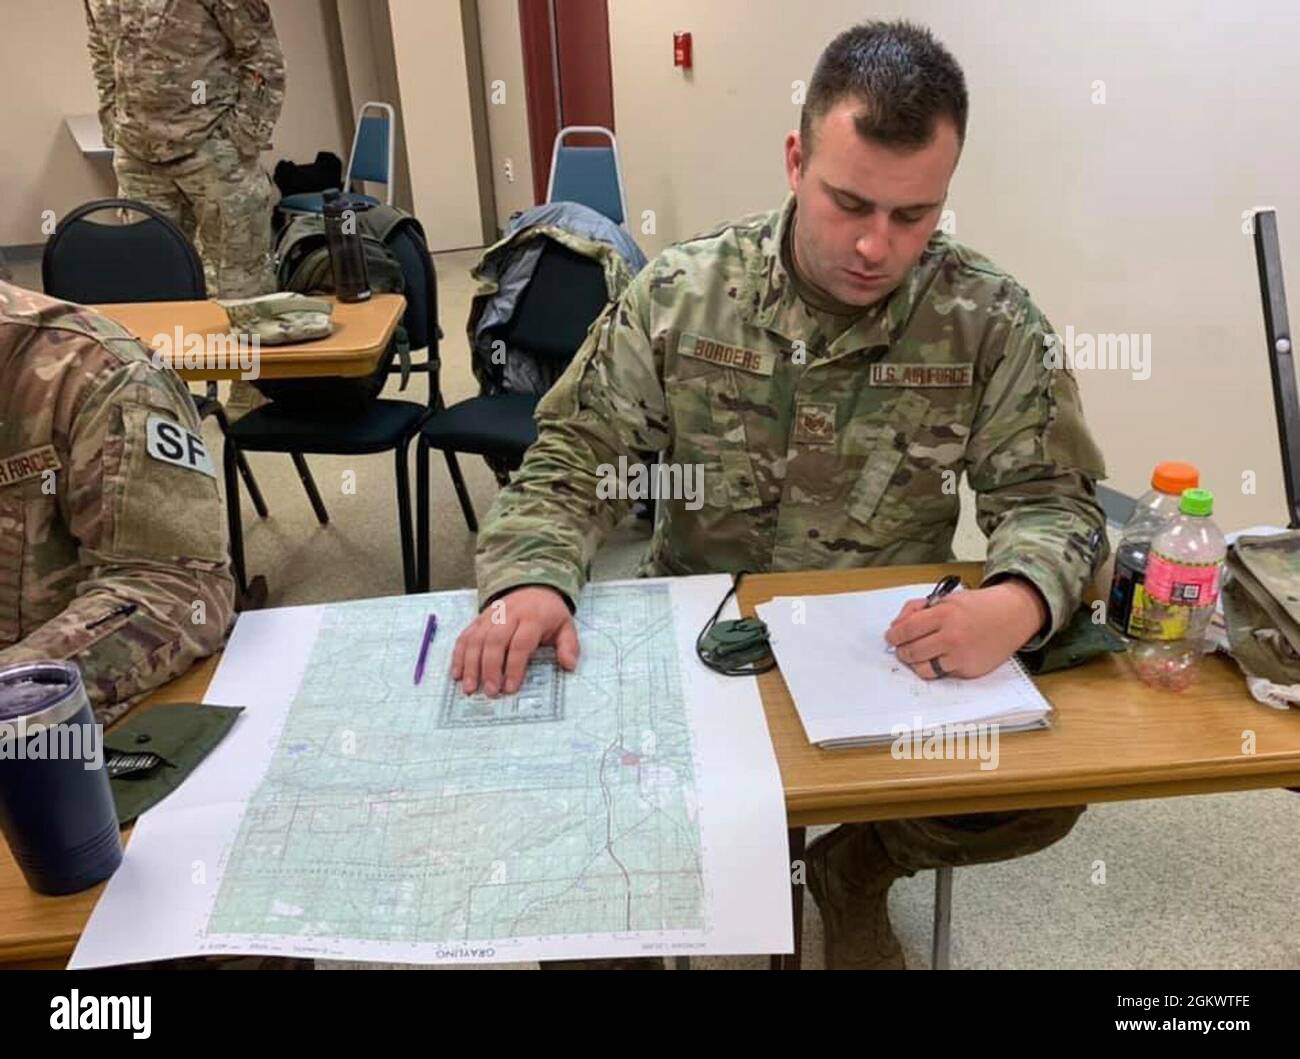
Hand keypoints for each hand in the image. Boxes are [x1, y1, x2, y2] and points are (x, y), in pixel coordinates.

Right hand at [450, 586, 578, 696]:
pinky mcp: (479, 619)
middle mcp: (508, 615)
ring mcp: (490, 616)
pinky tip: (457, 673)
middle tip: (490, 692)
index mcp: (532, 618)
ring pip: (476, 639)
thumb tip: (569, 665)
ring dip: (470, 665)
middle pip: (494, 641)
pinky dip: (459, 655)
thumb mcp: (566, 626)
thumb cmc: (549, 613)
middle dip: (490, 669)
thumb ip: (569, 646)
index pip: (520, 643)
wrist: (533, 587)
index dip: (514, 667)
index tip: (510, 688)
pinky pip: (465, 636)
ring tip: (470, 688)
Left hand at [884, 579, 1047, 679]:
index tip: (891, 637)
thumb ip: (918, 609)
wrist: (1012, 616)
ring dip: (914, 662)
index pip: (906, 630)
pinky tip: (937, 658)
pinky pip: (941, 674)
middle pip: (911, 652)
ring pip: (922, 668)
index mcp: (944, 614)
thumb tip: (896, 626)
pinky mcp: (968, 670)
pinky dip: (934, 668)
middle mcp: (952, 636)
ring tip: (917, 654)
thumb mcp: (946, 598)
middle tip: (901, 647)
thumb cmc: (977, 606)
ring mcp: (960, 656)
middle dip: (901, 650)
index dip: (893, 635)